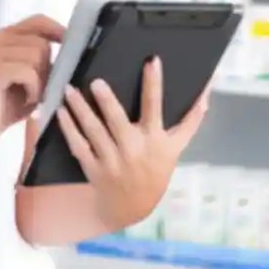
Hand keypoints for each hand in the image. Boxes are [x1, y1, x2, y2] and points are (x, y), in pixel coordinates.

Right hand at [0, 15, 63, 152]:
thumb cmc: (6, 104)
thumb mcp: (31, 77)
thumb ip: (43, 59)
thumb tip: (73, 49)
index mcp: (1, 37)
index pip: (37, 21)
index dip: (58, 30)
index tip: (70, 46)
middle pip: (41, 42)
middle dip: (47, 69)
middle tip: (37, 89)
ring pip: (37, 56)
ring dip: (41, 81)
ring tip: (29, 95)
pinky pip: (28, 72)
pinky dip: (34, 89)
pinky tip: (26, 100)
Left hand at [56, 56, 209, 229]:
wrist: (133, 208)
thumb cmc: (156, 170)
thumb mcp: (176, 148)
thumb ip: (191, 121)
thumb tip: (207, 93)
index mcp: (155, 140)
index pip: (156, 107)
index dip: (155, 84)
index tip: (152, 61)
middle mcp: (133, 149)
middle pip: (117, 121)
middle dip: (107, 101)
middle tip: (95, 81)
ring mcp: (112, 161)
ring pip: (93, 131)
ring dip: (80, 109)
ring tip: (69, 90)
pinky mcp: (93, 169)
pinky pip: (78, 145)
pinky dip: (68, 128)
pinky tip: (60, 112)